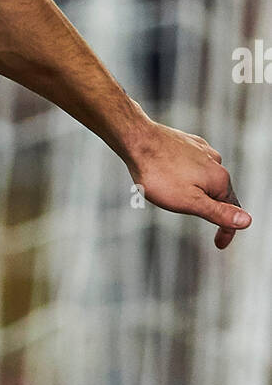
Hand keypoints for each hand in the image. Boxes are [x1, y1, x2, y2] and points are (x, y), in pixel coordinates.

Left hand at [127, 119, 250, 248]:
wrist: (138, 140)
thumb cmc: (160, 175)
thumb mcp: (189, 202)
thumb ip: (218, 213)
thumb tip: (247, 221)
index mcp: (219, 179)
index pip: (231, 210)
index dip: (227, 231)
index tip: (218, 245)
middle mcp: (215, 162)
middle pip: (218, 193)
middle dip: (208, 208)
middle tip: (188, 218)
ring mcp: (202, 151)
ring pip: (204, 178)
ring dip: (196, 191)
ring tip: (173, 197)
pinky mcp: (188, 143)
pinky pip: (193, 165)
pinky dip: (187, 176)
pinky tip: (173, 177)